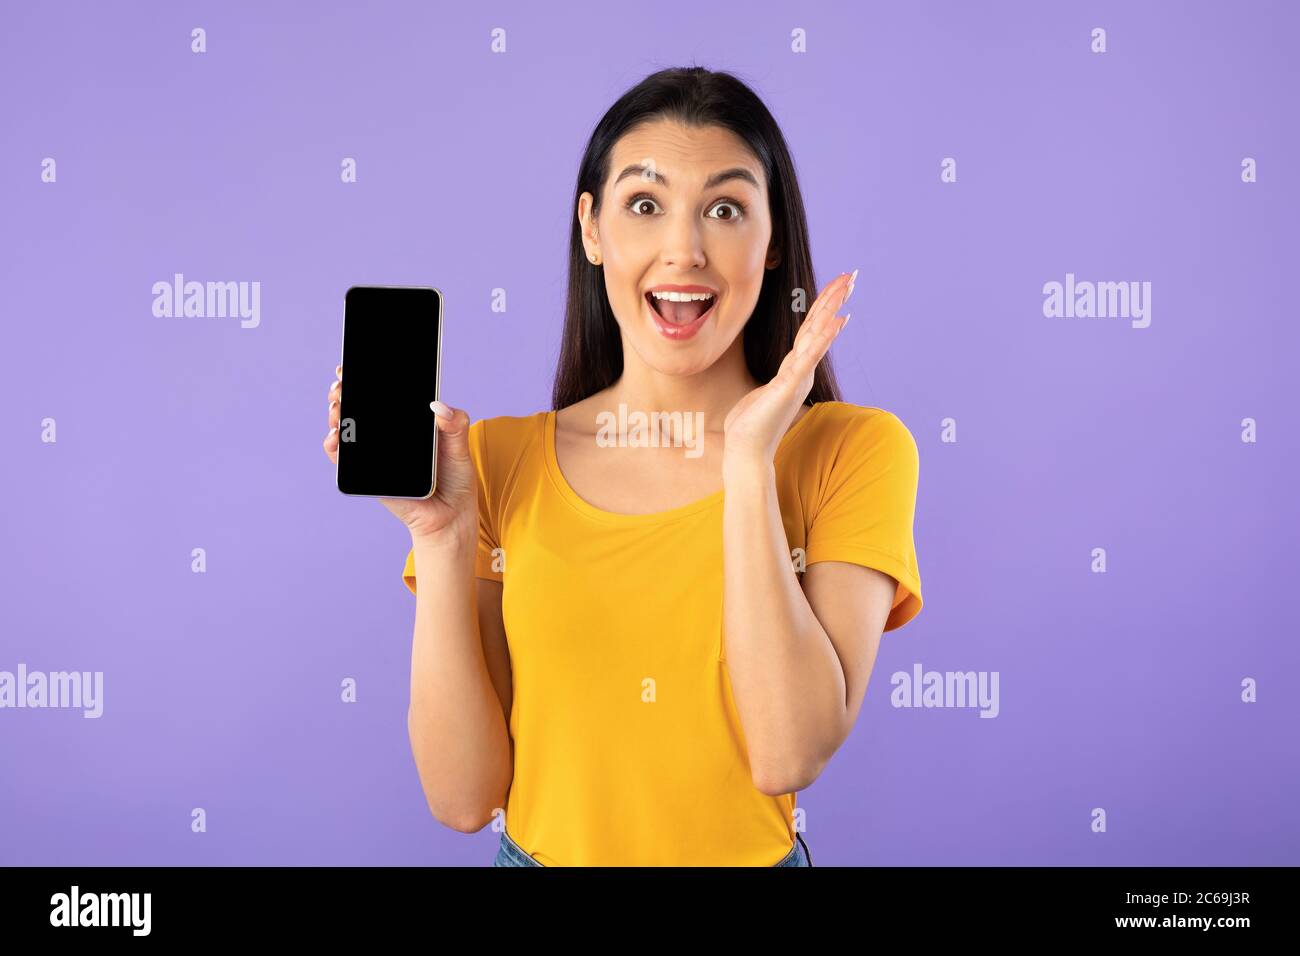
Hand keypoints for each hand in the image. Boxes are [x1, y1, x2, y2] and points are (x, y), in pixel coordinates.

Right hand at [323, 364, 477, 545]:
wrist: (451, 515)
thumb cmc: (455, 479)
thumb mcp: (460, 447)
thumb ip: (454, 425)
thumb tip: (437, 405)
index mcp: (407, 423)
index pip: (382, 395)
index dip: (366, 377)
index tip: (356, 363)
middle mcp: (387, 435)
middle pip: (359, 408)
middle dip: (344, 391)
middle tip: (343, 382)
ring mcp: (375, 454)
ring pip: (347, 430)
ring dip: (336, 414)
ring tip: (338, 404)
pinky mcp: (368, 476)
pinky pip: (345, 460)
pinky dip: (335, 448)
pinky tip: (335, 437)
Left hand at [723, 270, 854, 466]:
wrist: (745, 452)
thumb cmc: (751, 425)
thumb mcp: (764, 393)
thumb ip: (777, 380)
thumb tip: (779, 378)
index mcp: (794, 368)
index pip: (811, 330)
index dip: (823, 305)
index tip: (838, 284)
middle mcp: (801, 370)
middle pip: (820, 326)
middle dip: (834, 298)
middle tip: (852, 275)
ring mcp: (797, 377)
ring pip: (817, 336)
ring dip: (831, 309)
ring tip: (846, 287)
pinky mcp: (789, 386)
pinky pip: (808, 357)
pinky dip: (823, 338)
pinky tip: (836, 320)